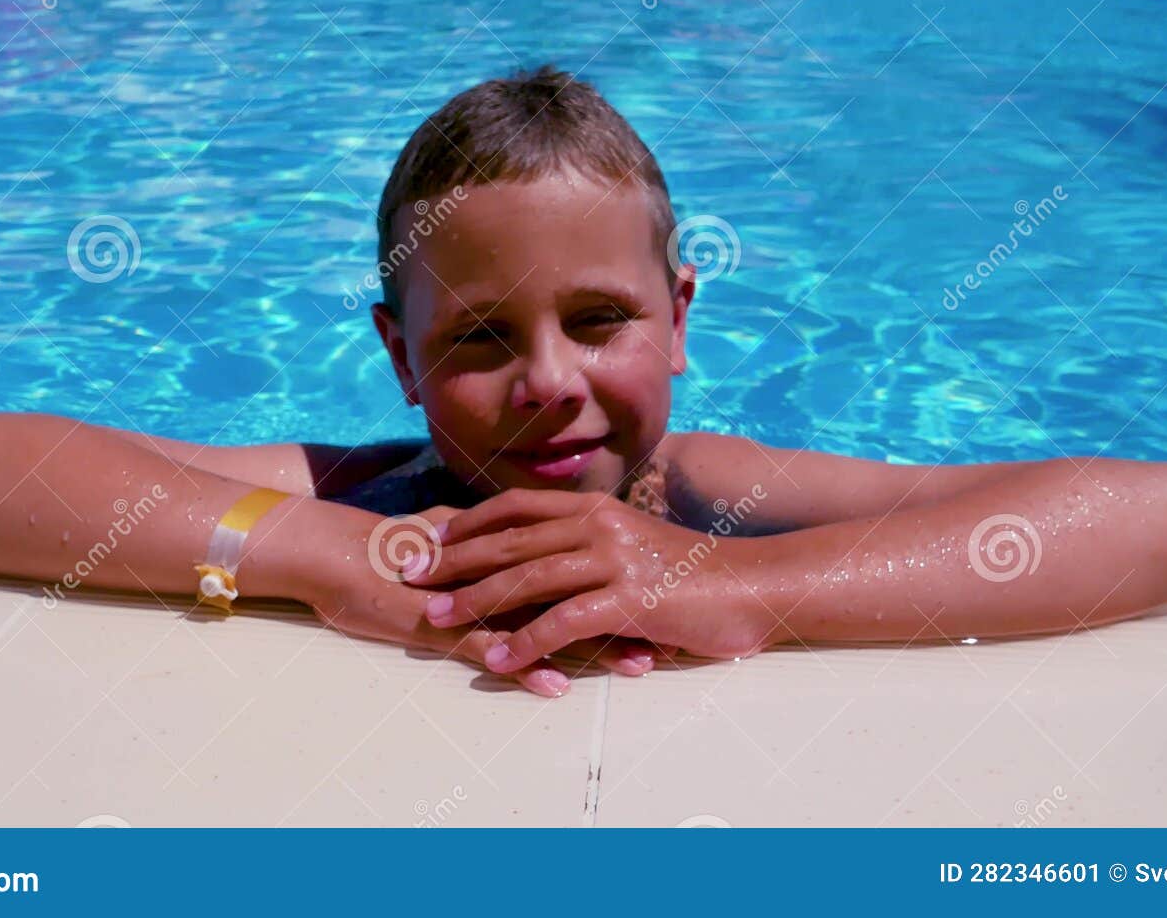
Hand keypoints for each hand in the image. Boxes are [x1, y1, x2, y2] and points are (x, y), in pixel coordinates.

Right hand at [303, 505, 670, 697]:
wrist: (324, 550)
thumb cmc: (383, 553)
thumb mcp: (445, 546)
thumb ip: (484, 547)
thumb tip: (519, 546)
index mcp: (501, 545)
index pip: (571, 558)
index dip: (617, 576)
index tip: (662, 594)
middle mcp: (493, 565)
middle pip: (573, 586)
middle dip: (625, 610)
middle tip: (673, 631)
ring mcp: (466, 594)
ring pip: (542, 618)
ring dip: (592, 645)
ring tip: (637, 666)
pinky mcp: (433, 621)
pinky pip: (486, 647)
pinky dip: (523, 666)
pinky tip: (556, 686)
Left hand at [403, 489, 776, 671]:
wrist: (756, 585)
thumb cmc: (698, 574)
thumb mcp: (640, 545)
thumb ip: (596, 546)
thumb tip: (554, 561)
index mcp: (598, 509)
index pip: (519, 506)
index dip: (471, 521)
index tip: (432, 535)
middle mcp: (599, 526)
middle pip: (510, 539)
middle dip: (454, 559)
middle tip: (410, 575)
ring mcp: (614, 560)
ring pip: (527, 577)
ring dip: (475, 600)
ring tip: (435, 619)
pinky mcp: (629, 600)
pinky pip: (564, 622)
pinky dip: (526, 642)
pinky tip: (498, 660)